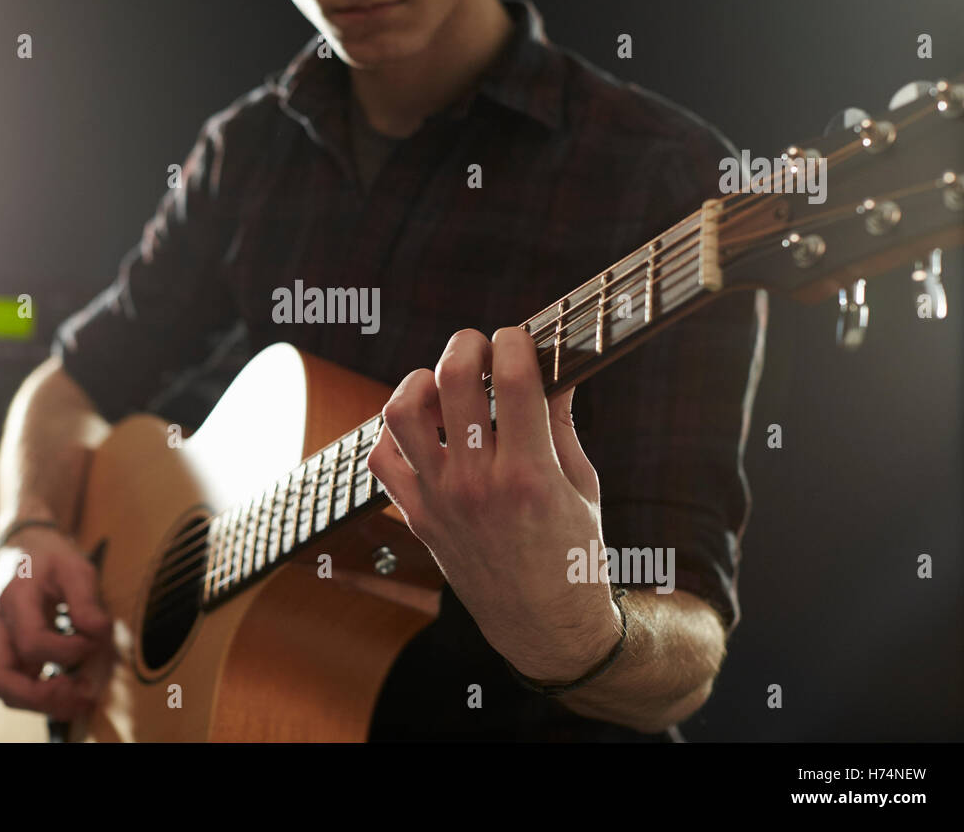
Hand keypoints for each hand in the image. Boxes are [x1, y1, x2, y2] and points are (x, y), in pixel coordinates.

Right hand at [0, 522, 114, 718]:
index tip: (96, 641)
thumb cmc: (50, 558)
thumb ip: (86, 600)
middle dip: (40, 697)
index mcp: (14, 599)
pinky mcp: (4, 653)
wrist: (23, 548)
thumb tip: (97, 633)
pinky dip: (39, 696)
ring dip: (39, 703)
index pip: (32, 641)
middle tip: (81, 695)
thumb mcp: (75, 567)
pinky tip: (70, 691)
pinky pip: (13, 685)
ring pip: (1, 689)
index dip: (68, 651)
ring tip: (80, 700)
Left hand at [365, 326, 621, 681]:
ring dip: (420, 381)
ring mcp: (440, 501)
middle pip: (451, 381)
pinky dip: (394, 433)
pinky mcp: (417, 517)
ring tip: (444, 384)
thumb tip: (553, 366)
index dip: (514, 342)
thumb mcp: (582, 485)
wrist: (543, 625)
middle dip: (466, 345)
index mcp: (529, 474)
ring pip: (401, 413)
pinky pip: (381, 460)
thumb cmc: (573, 554)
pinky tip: (423, 429)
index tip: (518, 337)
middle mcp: (477, 484)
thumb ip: (560, 422)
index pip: (512, 380)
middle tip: (480, 348)